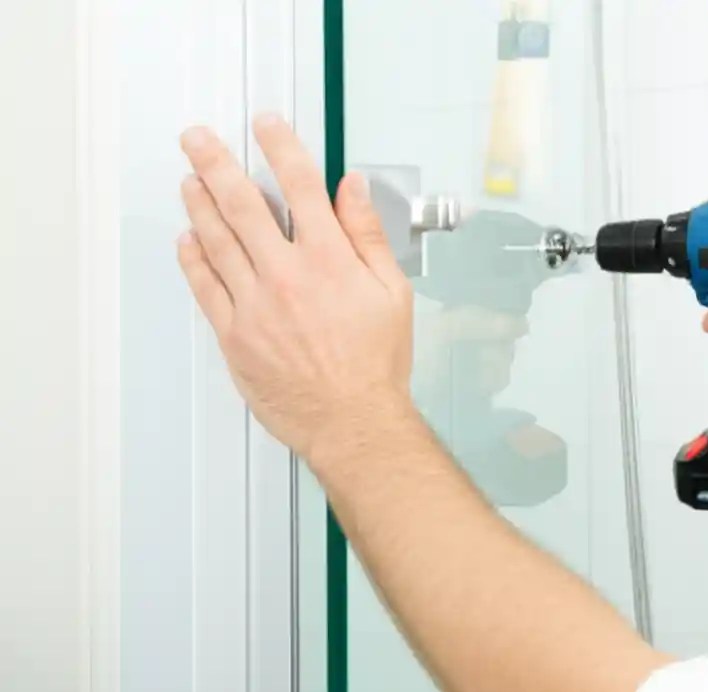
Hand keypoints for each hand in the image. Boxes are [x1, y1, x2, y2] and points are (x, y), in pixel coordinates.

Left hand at [175, 114, 414, 458]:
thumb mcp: (392, 293)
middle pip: (243, 205)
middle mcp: (287, 276)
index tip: (266, 126)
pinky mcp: (235, 334)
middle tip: (198, 139)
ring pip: (217, 240)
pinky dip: (193, 258)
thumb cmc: (375, 364)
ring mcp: (255, 305)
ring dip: (199, 203)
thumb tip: (353, 191)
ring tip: (189, 179)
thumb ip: (368, 236)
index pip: (300, 187)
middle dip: (217, 164)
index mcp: (330, 261)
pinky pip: (205, 286)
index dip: (280, 149)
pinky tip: (188, 239)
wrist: (351, 420)